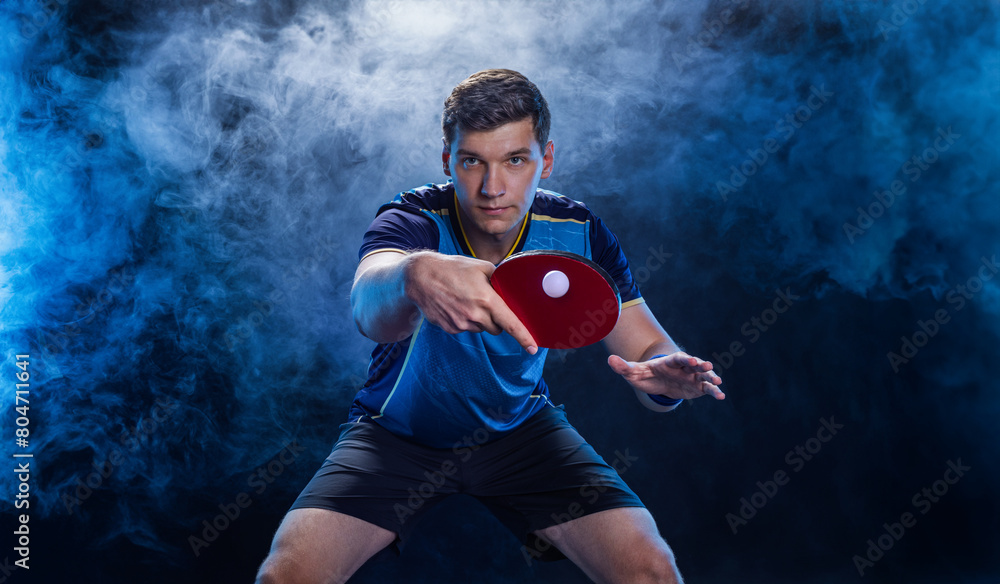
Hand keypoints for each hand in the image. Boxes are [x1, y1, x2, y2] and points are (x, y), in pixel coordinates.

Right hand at [404, 252, 537, 353]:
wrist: (419, 278)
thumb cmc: (451, 269)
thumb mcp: (480, 266)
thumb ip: (499, 279)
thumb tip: (510, 289)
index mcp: (486, 299)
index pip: (510, 323)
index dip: (524, 337)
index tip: (533, 348)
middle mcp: (475, 315)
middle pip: (497, 328)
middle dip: (497, 319)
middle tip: (486, 302)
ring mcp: (461, 324)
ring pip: (481, 329)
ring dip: (480, 319)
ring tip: (466, 299)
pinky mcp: (450, 329)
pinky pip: (466, 329)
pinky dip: (466, 320)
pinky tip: (456, 305)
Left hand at [607, 352, 724, 400]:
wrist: (655, 382)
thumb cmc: (644, 375)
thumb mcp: (633, 372)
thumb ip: (623, 366)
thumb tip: (610, 359)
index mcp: (669, 362)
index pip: (678, 358)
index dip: (684, 359)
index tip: (691, 361)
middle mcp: (683, 367)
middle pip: (694, 364)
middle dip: (701, 365)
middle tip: (708, 366)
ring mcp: (691, 377)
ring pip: (703, 376)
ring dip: (710, 377)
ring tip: (718, 382)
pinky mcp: (696, 387)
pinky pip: (706, 389)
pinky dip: (714, 391)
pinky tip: (721, 396)